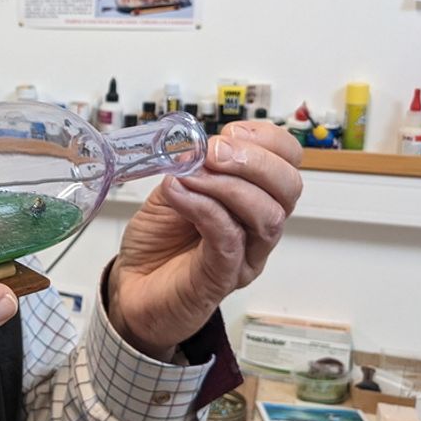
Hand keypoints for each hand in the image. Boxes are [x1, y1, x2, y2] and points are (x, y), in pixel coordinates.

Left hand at [108, 120, 302, 359]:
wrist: (131, 287)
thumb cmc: (156, 242)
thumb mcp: (172, 188)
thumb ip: (189, 166)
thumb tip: (197, 143)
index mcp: (253, 198)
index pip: (288, 162)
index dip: (267, 140)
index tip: (229, 132)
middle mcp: (258, 229)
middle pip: (289, 188)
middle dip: (253, 160)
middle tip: (212, 152)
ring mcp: (246, 256)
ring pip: (267, 216)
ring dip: (227, 184)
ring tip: (188, 174)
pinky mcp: (222, 278)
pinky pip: (229, 240)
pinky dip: (204, 209)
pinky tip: (179, 194)